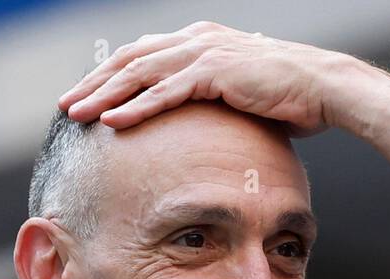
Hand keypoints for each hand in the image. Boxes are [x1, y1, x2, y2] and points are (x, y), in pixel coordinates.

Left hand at [57, 22, 350, 136]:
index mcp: (199, 42)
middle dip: (95, 82)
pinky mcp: (214, 72)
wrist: (324, 88)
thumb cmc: (290, 99)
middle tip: (66, 104)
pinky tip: (112, 121)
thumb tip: (199, 127)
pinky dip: (135, 107)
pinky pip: (164, 92)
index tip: (86, 96)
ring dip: (104, 95)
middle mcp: (196, 40)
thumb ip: (213, 102)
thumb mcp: (241, 96)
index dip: (111, 76)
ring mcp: (204, 53)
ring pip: (140, 73)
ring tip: (76, 114)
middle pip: (131, 60)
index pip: (143, 56)